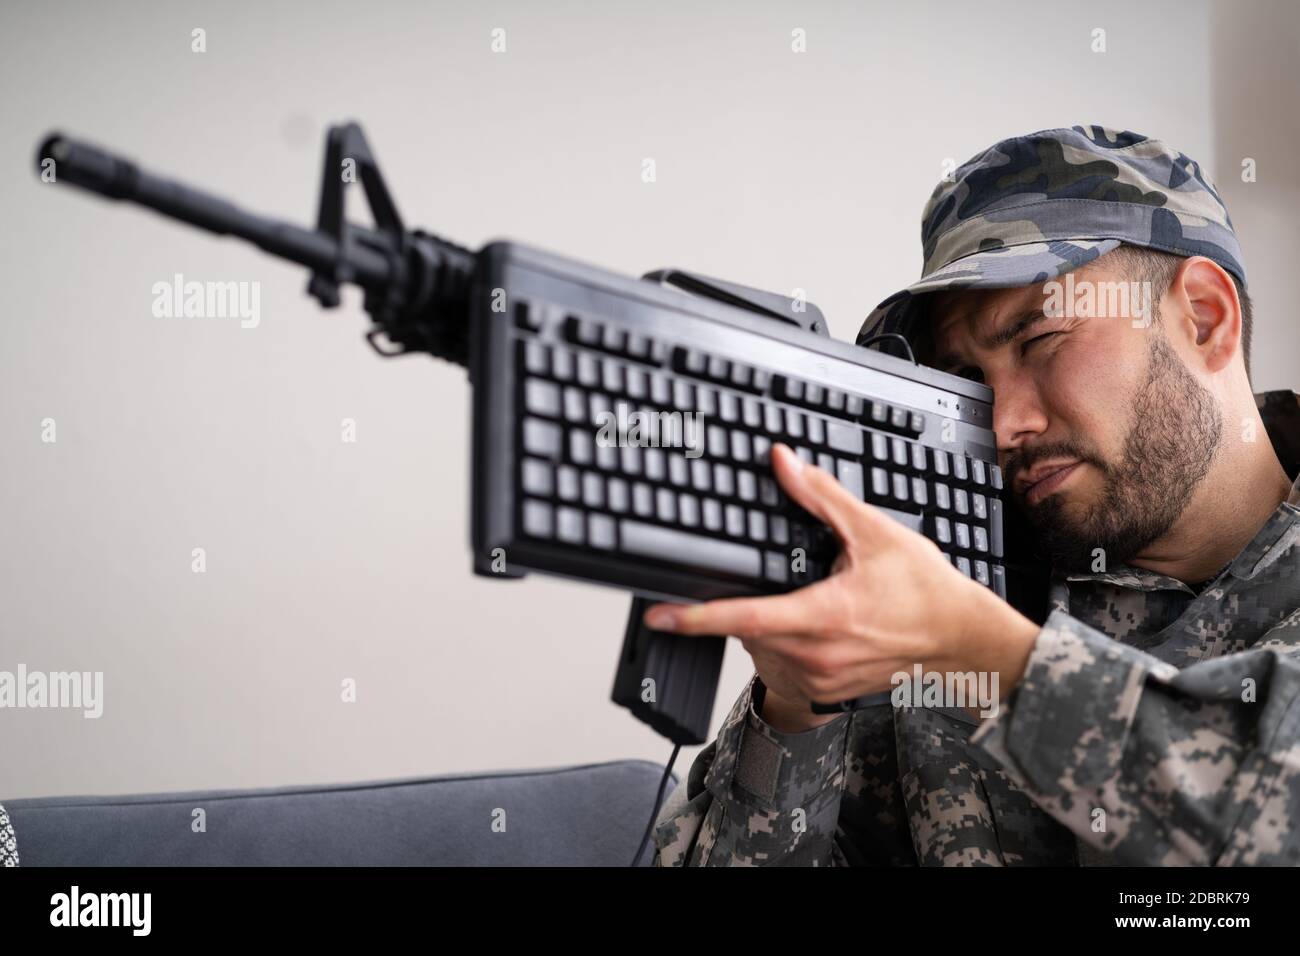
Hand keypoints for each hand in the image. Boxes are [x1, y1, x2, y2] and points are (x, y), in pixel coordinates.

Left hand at [643, 444, 1040, 720]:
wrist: (961, 641)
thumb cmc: (925, 592)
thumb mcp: (874, 533)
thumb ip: (820, 498)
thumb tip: (784, 464)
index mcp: (823, 615)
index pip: (743, 618)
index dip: (695, 617)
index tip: (660, 616)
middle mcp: (816, 654)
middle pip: (747, 630)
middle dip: (745, 603)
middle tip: (780, 580)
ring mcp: (820, 677)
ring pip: (763, 650)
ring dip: (766, 625)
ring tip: (812, 601)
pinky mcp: (826, 690)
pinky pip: (785, 667)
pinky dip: (786, 645)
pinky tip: (816, 625)